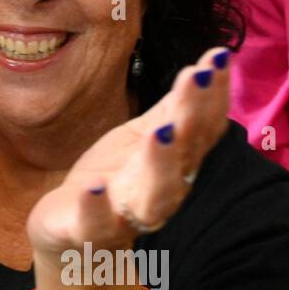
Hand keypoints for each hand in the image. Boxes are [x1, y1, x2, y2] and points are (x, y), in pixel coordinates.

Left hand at [26, 48, 231, 275]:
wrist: (71, 229)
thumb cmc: (117, 177)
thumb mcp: (144, 135)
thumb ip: (176, 107)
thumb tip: (212, 62)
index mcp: (177, 164)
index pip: (202, 129)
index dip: (213, 95)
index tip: (217, 58)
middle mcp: (161, 191)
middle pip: (184, 159)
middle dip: (191, 121)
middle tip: (196, 80)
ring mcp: (126, 214)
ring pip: (152, 196)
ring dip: (159, 164)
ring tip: (159, 133)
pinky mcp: (89, 231)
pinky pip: (95, 224)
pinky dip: (96, 209)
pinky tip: (94, 189)